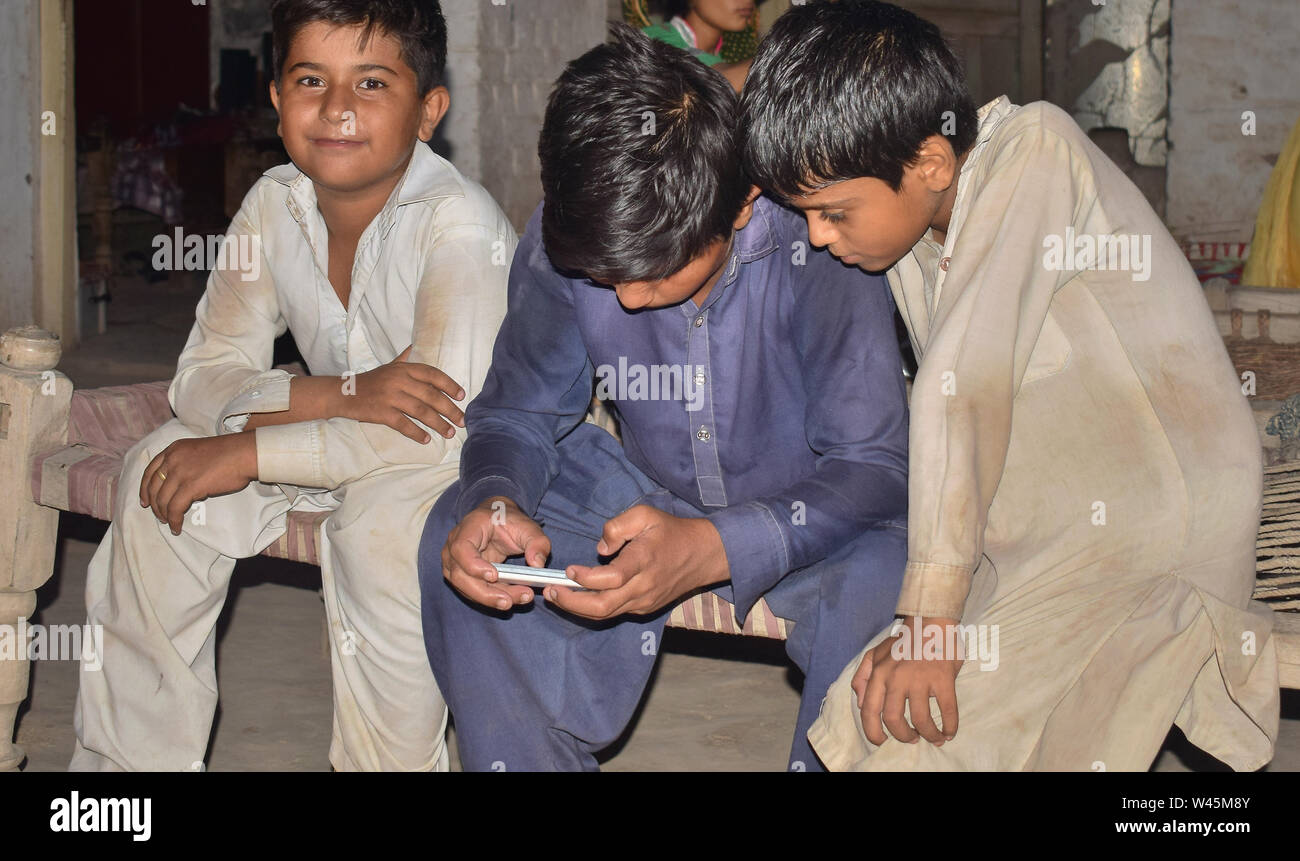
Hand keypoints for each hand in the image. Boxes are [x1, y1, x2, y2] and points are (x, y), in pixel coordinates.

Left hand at [139, 433, 257, 534]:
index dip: (144, 488)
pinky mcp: (190, 486)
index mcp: (174, 450)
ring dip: (164, 515)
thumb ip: (185, 462)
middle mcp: (173, 459)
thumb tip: (182, 483)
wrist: (244, 453)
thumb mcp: (199, 451)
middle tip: (159, 516)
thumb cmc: (230, 453)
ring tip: (170, 523)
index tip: (144, 501)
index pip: (150, 471)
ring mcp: (180, 473)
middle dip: (154, 505)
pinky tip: (177, 527)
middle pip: (153, 487)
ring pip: (162, 500)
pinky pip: (174, 509)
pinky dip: (174, 520)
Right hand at [340, 346, 465, 442]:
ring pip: (421, 411)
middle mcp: (399, 380)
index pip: (433, 374)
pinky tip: (426, 439)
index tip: (462, 396)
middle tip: (462, 421)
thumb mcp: (388, 366)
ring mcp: (390, 397)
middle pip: (431, 396)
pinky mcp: (382, 413)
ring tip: (449, 432)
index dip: (450, 385)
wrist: (343, 393)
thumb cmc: (371, 381)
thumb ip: (404, 359)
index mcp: (403, 368)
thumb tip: (414, 346)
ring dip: (438, 424)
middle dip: (450, 410)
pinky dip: (416, 433)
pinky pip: (404, 424)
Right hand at [441, 497, 549, 610]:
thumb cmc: (510, 522)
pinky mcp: (460, 576)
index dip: (473, 565)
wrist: (498, 520)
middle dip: (485, 593)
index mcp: (469, 528)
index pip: (461, 548)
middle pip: (459, 575)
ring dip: (490, 598)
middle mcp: (454, 546)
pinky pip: (471, 592)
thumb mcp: (529, 527)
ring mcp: (454, 563)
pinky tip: (511, 598)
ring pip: (464, 587)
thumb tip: (537, 564)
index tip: (494, 576)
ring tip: (517, 599)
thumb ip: (537, 542)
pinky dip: (490, 598)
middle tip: (509, 601)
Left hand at [545, 505, 727, 619]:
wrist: (703, 556)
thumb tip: (600, 549)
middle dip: (571, 602)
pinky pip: (614, 613)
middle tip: (550, 591)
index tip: (569, 571)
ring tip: (557, 596)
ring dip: (577, 608)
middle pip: (602, 606)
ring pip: (606, 614)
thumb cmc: (672, 531)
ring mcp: (644, 601)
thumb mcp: (645, 514)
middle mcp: (643, 586)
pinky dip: (592, 608)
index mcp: (644, 560)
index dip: (587, 579)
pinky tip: (578, 597)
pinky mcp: (644, 608)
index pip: (612, 578)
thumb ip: (617, 527)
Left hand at [853, 615, 961, 746]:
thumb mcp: (875, 654)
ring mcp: (921, 679)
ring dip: (928, 735)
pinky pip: (947, 711)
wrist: (930, 621)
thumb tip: (860, 703)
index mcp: (879, 674)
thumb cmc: (903, 641)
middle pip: (894, 720)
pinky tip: (949, 732)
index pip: (870, 711)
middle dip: (902, 736)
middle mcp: (896, 678)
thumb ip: (863, 676)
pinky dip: (950, 726)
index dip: (873, 732)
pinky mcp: (943, 679)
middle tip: (910, 739)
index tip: (881, 741)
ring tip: (933, 738)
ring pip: (922, 720)